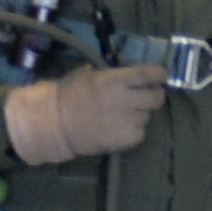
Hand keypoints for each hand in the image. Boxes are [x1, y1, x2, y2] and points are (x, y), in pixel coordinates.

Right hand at [2, 62, 165, 164]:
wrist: (52, 125)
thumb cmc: (66, 97)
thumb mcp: (86, 76)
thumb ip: (111, 74)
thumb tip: (129, 71)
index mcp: (113, 81)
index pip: (149, 74)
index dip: (159, 75)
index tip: (160, 76)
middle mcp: (124, 100)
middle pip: (157, 97)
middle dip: (154, 95)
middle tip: (146, 97)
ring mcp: (127, 121)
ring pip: (148, 115)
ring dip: (141, 114)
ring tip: (124, 114)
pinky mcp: (127, 139)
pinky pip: (141, 132)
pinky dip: (135, 130)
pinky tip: (121, 128)